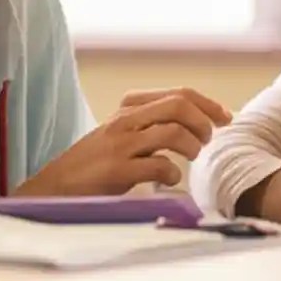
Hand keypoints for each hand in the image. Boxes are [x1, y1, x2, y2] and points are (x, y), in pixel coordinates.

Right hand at [16, 87, 231, 196]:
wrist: (55, 187)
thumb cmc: (94, 164)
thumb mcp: (122, 135)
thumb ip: (152, 126)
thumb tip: (196, 126)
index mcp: (129, 108)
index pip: (178, 93)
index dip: (208, 104)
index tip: (225, 117)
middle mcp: (125, 120)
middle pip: (178, 105)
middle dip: (204, 121)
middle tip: (209, 139)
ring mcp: (121, 144)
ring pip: (172, 132)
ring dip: (191, 146)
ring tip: (190, 158)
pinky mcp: (117, 170)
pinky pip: (159, 165)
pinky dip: (172, 174)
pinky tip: (168, 181)